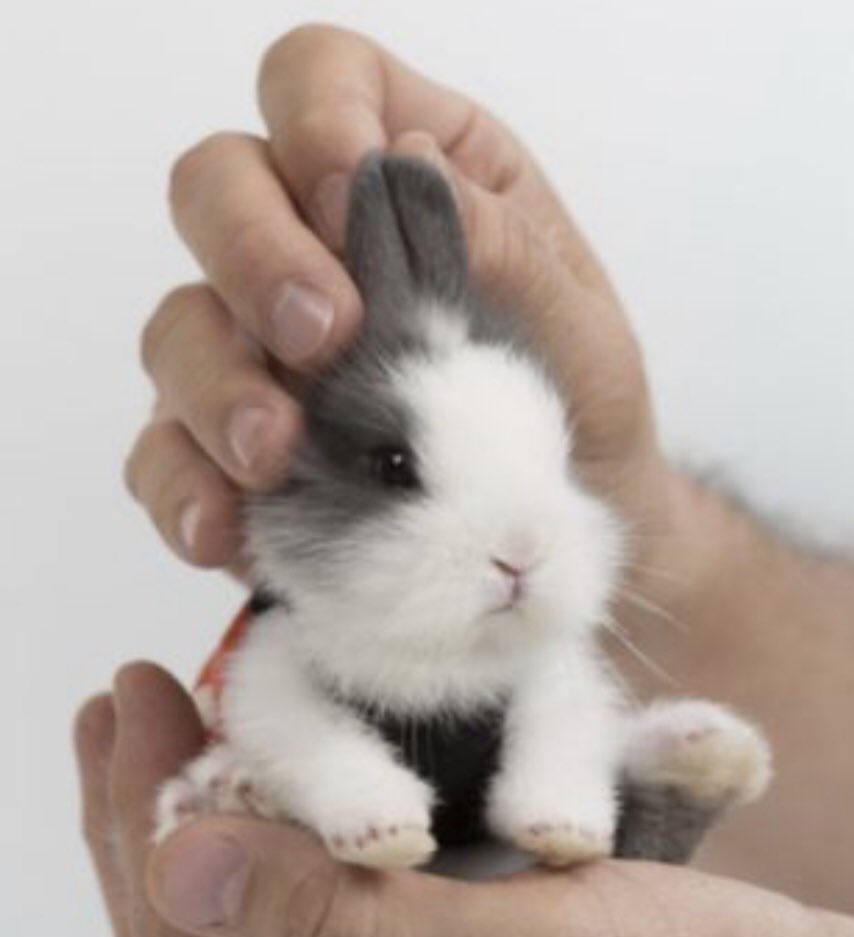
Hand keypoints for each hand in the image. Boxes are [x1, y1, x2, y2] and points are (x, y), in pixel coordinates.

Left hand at [76, 664, 853, 936]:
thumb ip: (345, 930)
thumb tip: (182, 860)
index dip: (137, 823)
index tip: (124, 702)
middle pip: (208, 934)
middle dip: (156, 806)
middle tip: (126, 695)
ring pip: (265, 907)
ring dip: (224, 802)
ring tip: (188, 710)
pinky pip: (336, 897)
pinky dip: (303, 817)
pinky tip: (295, 757)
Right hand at [126, 24, 693, 602]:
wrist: (554, 542)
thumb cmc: (575, 410)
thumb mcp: (578, 324)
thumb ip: (502, 244)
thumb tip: (408, 162)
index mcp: (405, 179)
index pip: (317, 83)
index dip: (313, 118)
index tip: (342, 197)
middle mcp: (311, 252)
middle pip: (214, 189)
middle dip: (252, 256)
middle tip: (320, 336)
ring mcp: (258, 353)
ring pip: (176, 329)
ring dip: (216, 386)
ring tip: (274, 454)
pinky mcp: (230, 454)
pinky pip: (167, 458)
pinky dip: (185, 490)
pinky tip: (223, 528)